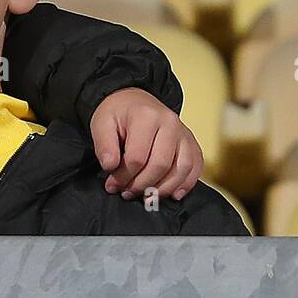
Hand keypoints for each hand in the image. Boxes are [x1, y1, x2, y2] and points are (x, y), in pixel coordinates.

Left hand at [89, 88, 203, 200]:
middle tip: (126, 193)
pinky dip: (186, 183)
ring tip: (145, 197)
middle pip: (160, 165)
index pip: (137, 157)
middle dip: (142, 185)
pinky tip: (173, 194)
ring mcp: (183, 133)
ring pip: (181, 169)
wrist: (134, 100)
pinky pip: (196, 166)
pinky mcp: (191, 142)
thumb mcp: (101, 124)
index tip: (112, 184)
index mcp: (146, 116)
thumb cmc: (118, 114)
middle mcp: (170, 123)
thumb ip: (104, 146)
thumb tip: (110, 167)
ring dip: (163, 189)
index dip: (124, 176)